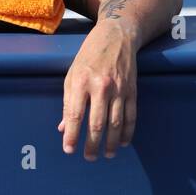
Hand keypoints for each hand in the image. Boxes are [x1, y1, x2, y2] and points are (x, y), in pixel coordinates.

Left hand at [58, 19, 138, 160]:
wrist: (116, 36)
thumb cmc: (89, 57)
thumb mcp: (72, 75)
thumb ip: (68, 103)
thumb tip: (63, 128)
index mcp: (81, 82)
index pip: (75, 115)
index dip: (72, 135)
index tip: (69, 149)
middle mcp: (100, 86)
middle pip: (96, 124)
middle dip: (91, 144)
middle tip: (88, 158)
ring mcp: (118, 89)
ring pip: (115, 123)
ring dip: (111, 143)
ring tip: (107, 155)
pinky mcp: (132, 90)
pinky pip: (131, 116)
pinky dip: (128, 132)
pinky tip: (123, 142)